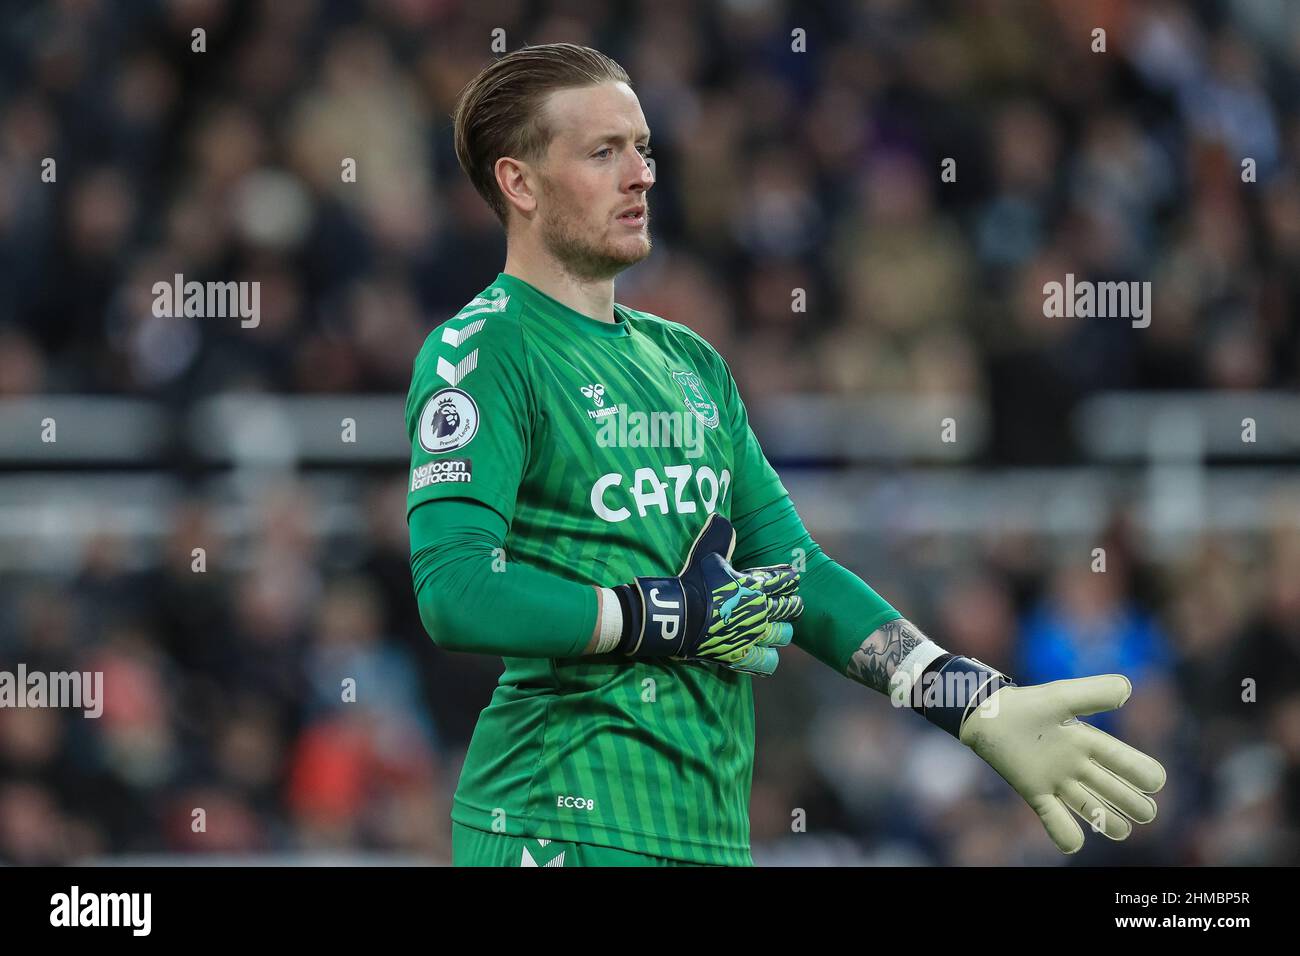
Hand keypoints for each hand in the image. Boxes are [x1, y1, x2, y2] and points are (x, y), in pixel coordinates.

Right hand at [612, 514, 802, 675]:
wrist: (677, 615)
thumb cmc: (692, 581)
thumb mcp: (706, 552)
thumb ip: (719, 536)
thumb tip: (721, 517)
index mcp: (754, 584)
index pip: (782, 580)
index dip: (790, 578)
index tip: (794, 577)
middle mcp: (759, 610)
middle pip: (788, 609)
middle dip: (793, 605)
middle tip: (795, 604)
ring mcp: (752, 635)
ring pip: (782, 636)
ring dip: (784, 632)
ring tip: (783, 631)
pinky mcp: (740, 655)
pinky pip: (764, 661)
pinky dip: (768, 659)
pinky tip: (768, 657)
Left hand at [960, 673, 1166, 853]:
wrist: (986, 715)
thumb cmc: (1025, 704)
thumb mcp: (1061, 697)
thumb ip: (1093, 693)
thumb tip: (1127, 689)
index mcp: (1088, 742)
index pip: (1125, 763)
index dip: (1143, 773)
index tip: (1153, 782)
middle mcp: (1078, 765)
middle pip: (1115, 791)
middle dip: (1134, 803)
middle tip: (1144, 812)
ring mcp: (1057, 781)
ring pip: (1092, 809)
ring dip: (1109, 822)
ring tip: (1121, 829)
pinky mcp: (1035, 793)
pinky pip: (1054, 819)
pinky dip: (1064, 834)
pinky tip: (1073, 841)